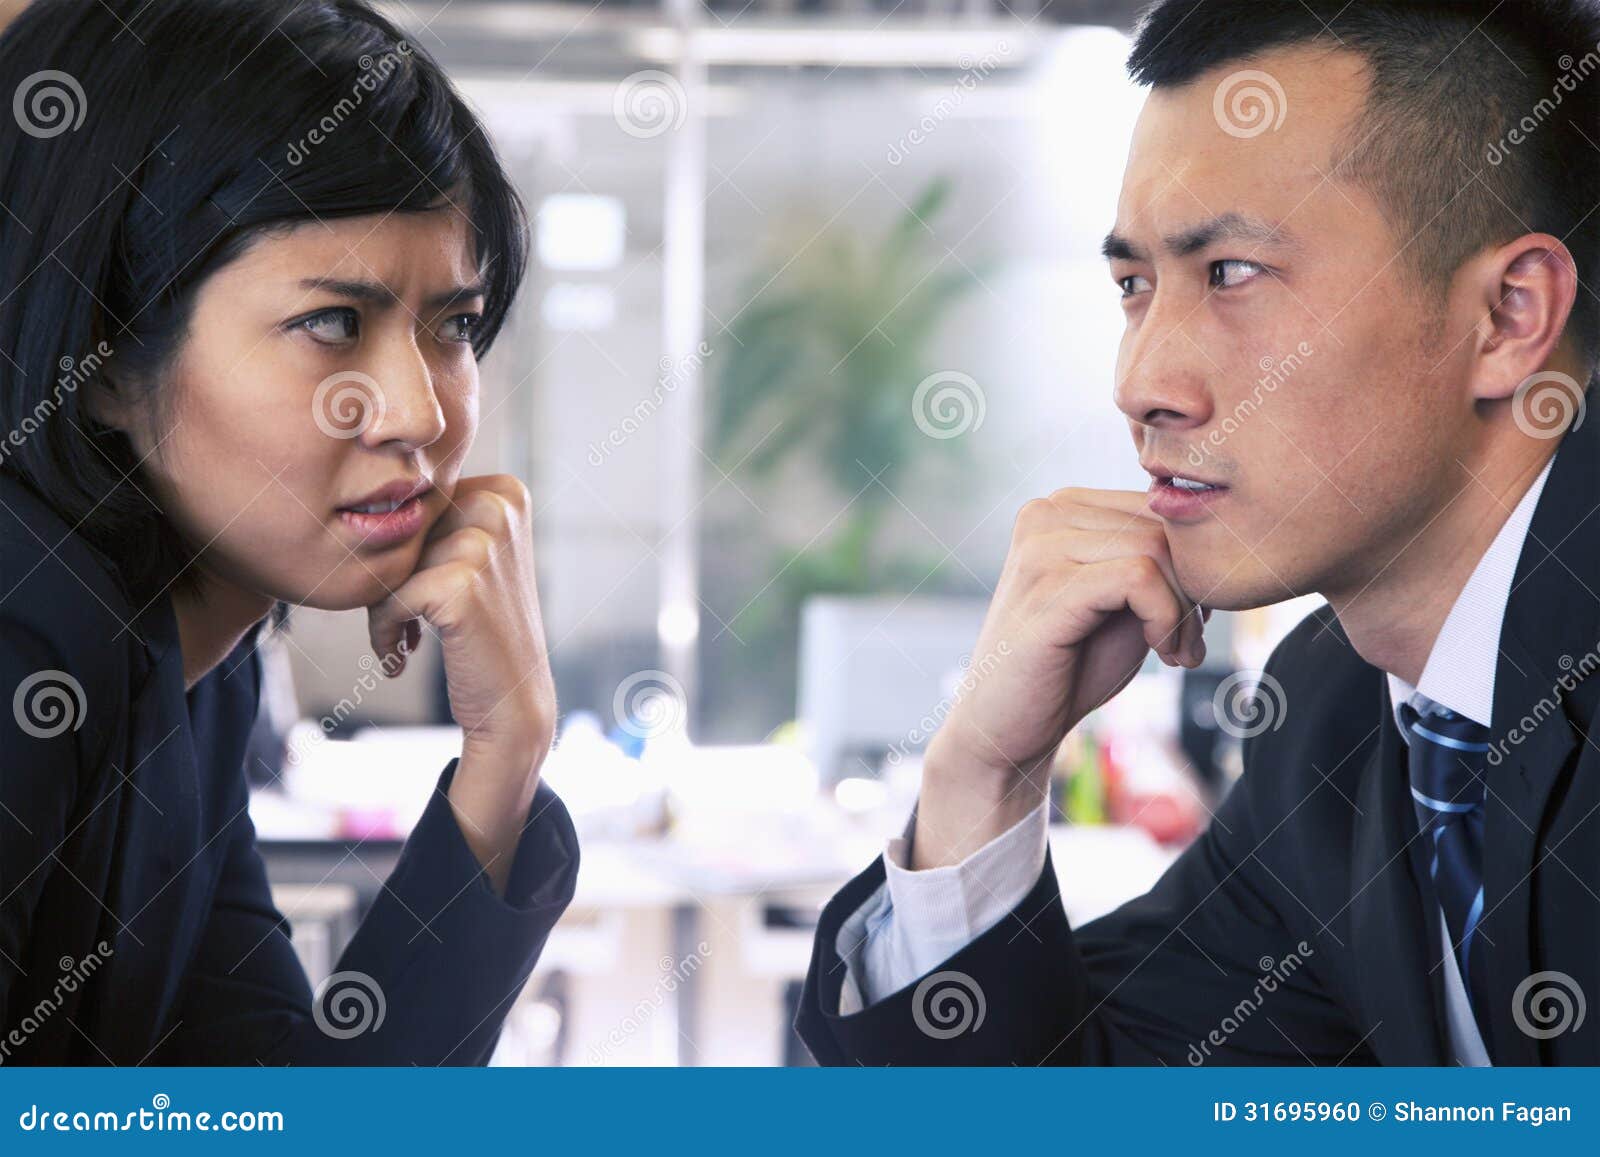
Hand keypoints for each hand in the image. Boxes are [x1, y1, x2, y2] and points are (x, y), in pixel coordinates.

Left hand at [367, 474, 555, 768]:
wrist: (514, 700)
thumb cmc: (480, 632)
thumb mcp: (469, 557)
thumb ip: (435, 518)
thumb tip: (368, 489)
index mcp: (505, 490)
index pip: (418, 503)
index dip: (404, 551)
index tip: (414, 592)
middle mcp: (499, 506)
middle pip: (403, 527)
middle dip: (389, 576)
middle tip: (401, 624)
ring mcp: (483, 542)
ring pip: (390, 561)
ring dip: (382, 608)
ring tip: (403, 642)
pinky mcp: (461, 583)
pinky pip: (388, 596)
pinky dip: (384, 631)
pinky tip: (400, 660)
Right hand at [914, 487, 1204, 866]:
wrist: (1007, 729)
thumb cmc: (1069, 667)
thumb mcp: (1124, 602)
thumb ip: (1158, 562)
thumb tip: (1223, 539)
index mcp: (1061, 507)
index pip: (1160, 506)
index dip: (1192, 564)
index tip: (1191, 621)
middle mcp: (1045, 513)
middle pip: (1163, 526)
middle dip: (1194, 589)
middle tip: (1189, 645)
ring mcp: (1041, 547)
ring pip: (1158, 550)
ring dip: (1185, 611)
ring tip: (1177, 653)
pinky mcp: (1048, 587)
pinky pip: (1140, 578)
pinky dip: (1168, 619)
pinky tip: (1163, 652)